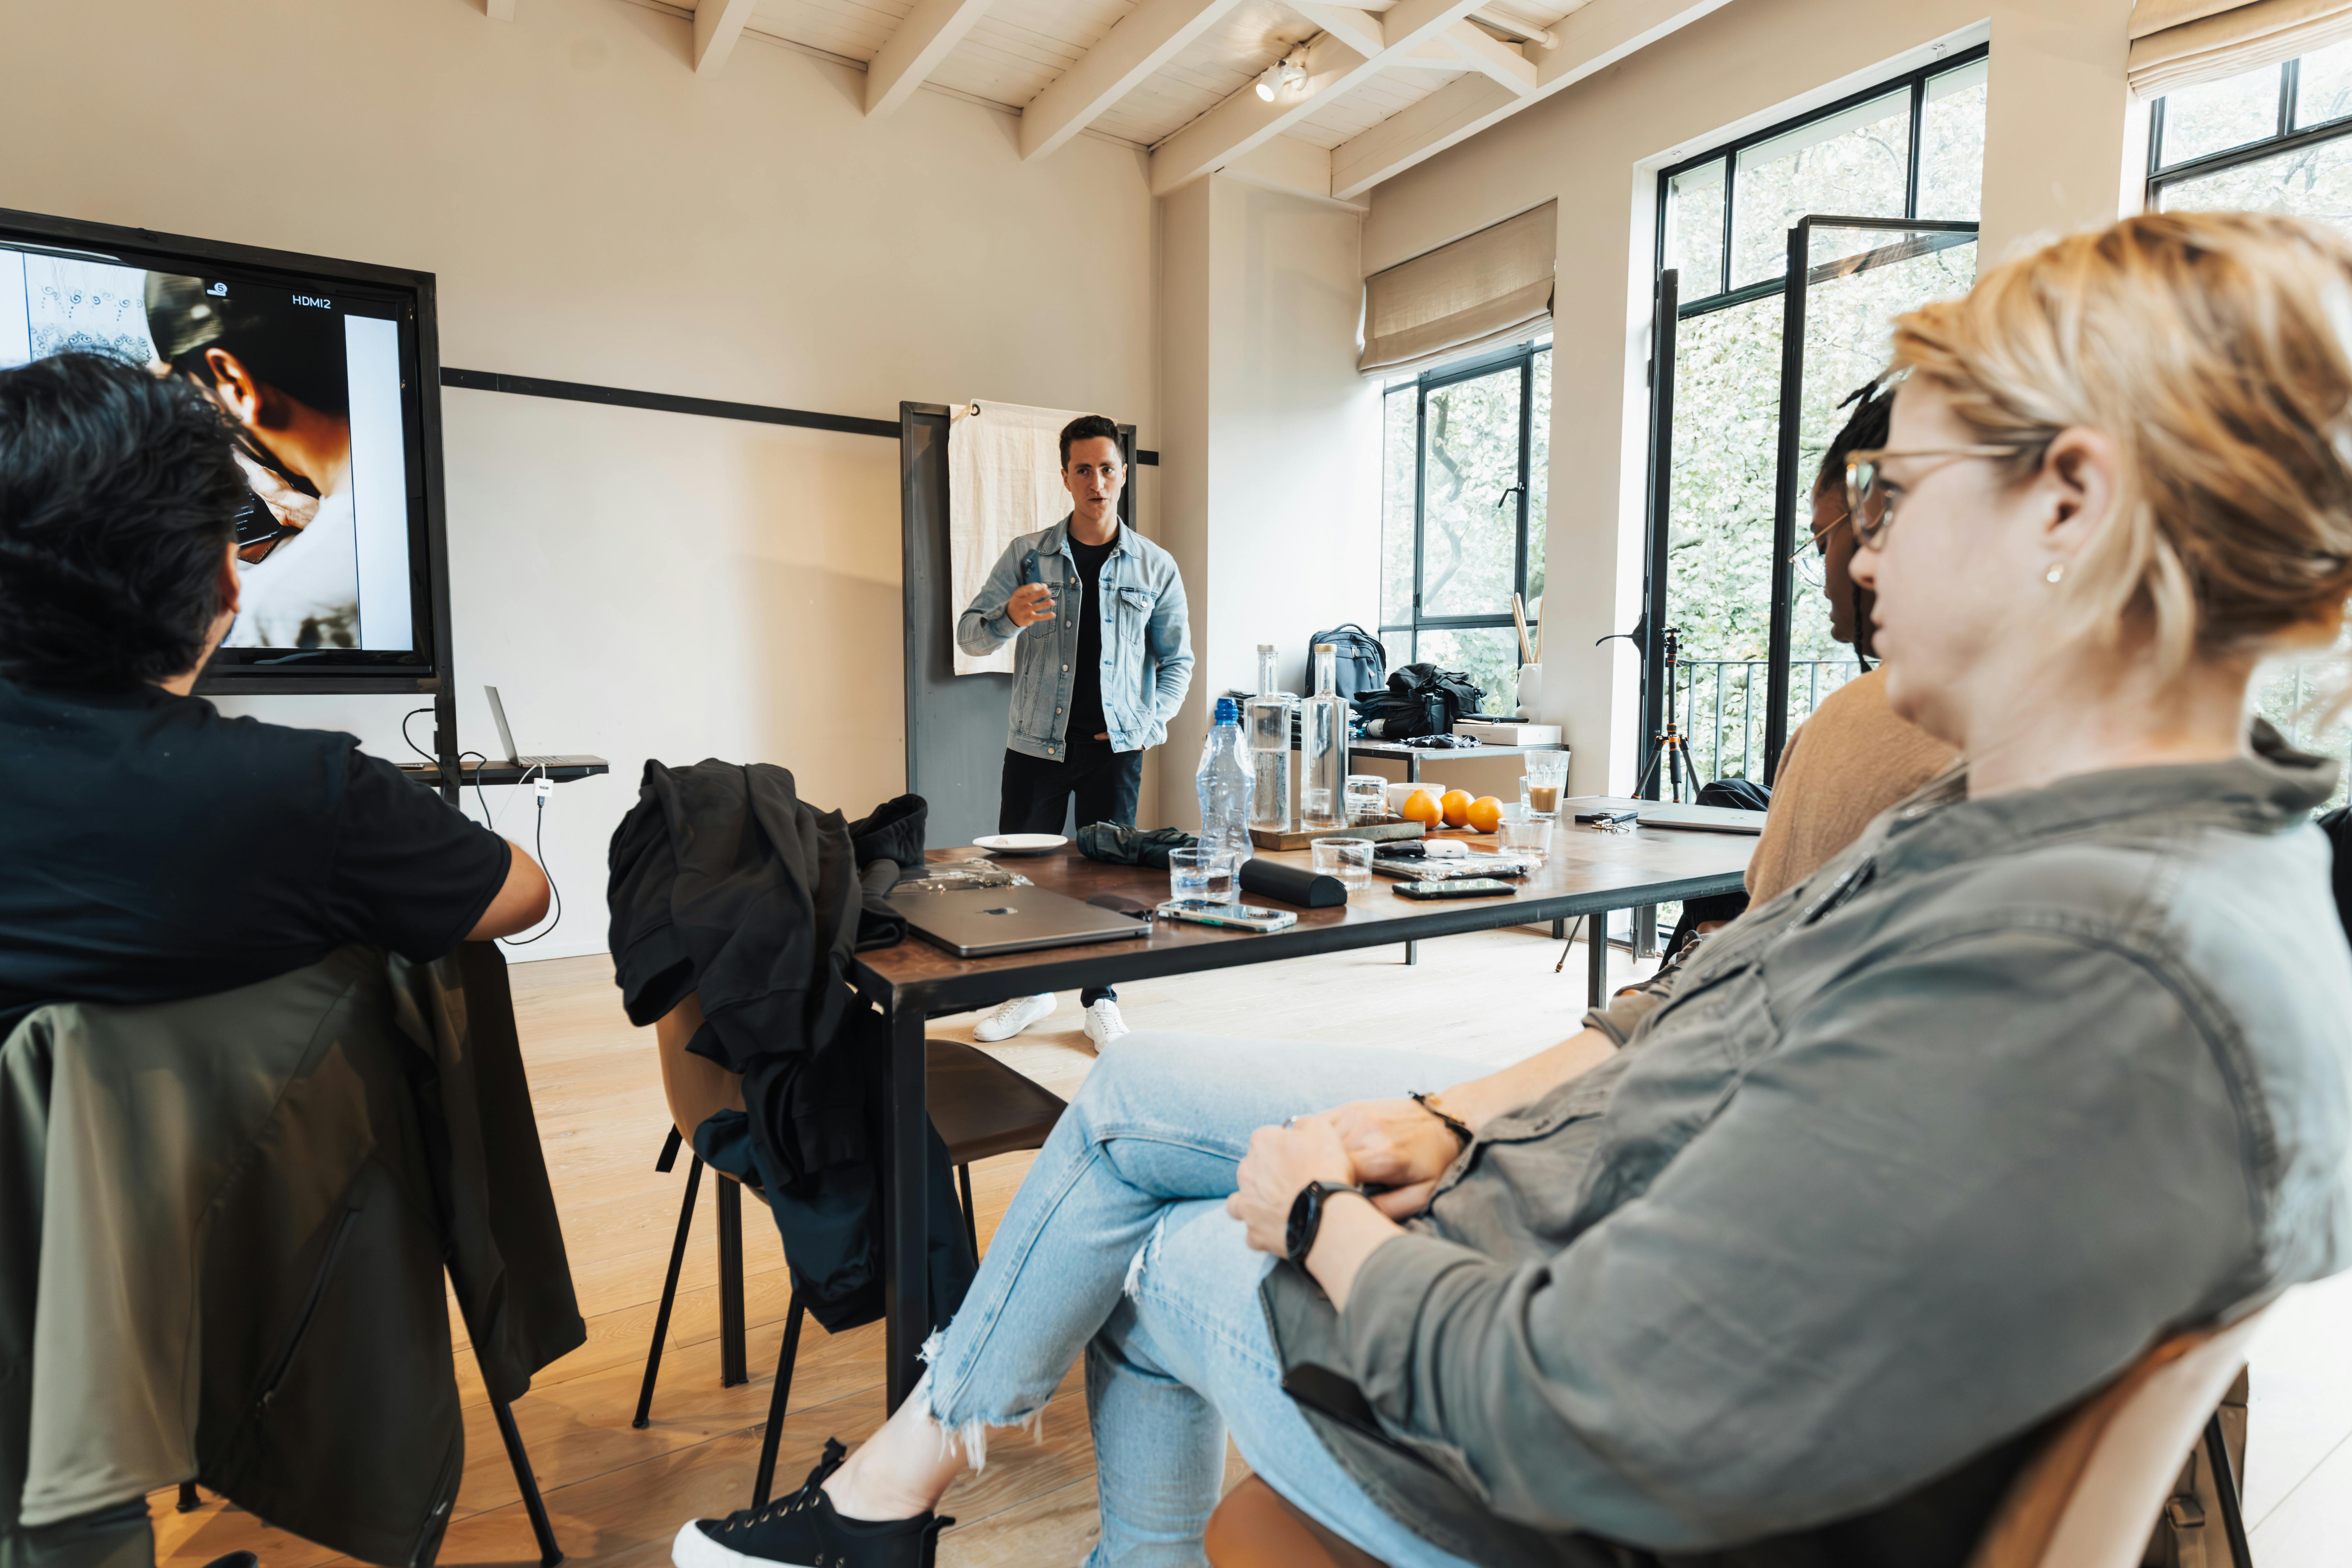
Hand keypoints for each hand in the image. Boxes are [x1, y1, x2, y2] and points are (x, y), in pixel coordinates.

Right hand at [1005, 582, 1056, 627]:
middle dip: (1040, 594)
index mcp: (1018, 595)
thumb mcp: (1022, 595)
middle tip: (1048, 591)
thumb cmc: (1019, 602)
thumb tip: (1045, 586)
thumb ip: (1032, 589)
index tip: (1040, 585)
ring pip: (1036, 607)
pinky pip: (1038, 617)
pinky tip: (1053, 614)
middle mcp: (1020, 603)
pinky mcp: (1028, 618)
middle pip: (1031, 598)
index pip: (1024, 590)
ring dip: (1045, 604)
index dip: (1032, 587)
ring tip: (1052, 602)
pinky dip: (1046, 616)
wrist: (1011, 617)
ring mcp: (1024, 611)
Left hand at [1227, 1116, 1354, 1256]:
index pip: (1266, 1139)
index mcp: (1261, 1142)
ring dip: (1255, 1203)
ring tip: (1277, 1208)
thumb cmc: (1325, 1170)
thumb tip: (1298, 1127)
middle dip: (1267, 1175)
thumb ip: (1305, 1124)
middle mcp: (1246, 1171)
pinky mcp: (1254, 1233)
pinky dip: (1263, 1232)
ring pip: (1241, 1201)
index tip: (1301, 1158)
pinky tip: (1280, 1231)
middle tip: (1293, 1184)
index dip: (1285, 1149)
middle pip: (1252, 1169)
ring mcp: (1247, 1204)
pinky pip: (1253, 1233)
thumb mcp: (1322, 1130)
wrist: (1327, 1215)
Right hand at [1324, 1098, 1463, 1218]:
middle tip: (1323, 1189)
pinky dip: (1315, 1140)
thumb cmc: (1433, 1161)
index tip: (1330, 1201)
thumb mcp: (1421, 1194)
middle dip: (1319, 1175)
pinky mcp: (1352, 1107)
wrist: (1443, 1120)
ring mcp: (1356, 1115)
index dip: (1327, 1191)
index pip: (1334, 1176)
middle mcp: (1365, 1132)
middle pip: (1321, 1158)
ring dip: (1315, 1157)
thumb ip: (1387, 1208)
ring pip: (1315, 1139)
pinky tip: (1323, 1153)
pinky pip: (1319, 1124)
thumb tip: (1355, 1212)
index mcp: (1382, 1157)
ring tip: (1321, 1171)